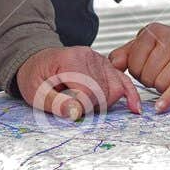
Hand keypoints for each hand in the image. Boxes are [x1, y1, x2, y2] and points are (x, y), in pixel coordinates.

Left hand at [17, 45, 141, 120]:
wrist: (37, 60)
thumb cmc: (35, 76)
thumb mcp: (36, 92)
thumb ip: (56, 103)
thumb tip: (76, 113)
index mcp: (70, 60)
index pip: (88, 91)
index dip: (81, 108)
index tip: (71, 112)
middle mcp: (88, 56)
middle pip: (103, 91)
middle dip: (93, 107)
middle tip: (75, 109)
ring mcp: (99, 59)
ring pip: (115, 89)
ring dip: (105, 104)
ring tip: (91, 107)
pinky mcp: (106, 65)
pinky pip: (122, 80)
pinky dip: (129, 94)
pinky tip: (134, 107)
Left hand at [110, 23, 169, 112]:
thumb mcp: (148, 46)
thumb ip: (126, 54)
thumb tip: (113, 65)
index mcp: (153, 31)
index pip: (132, 63)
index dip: (138, 71)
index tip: (148, 67)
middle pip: (146, 74)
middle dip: (151, 80)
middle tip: (162, 73)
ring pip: (160, 83)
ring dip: (163, 87)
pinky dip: (168, 97)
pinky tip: (161, 106)